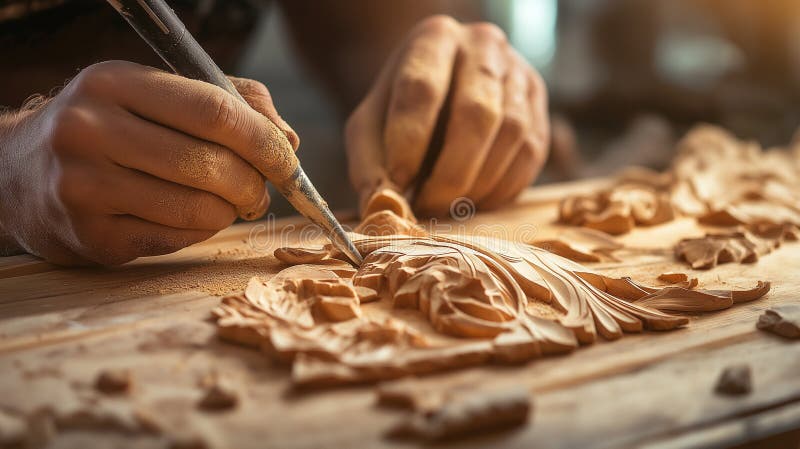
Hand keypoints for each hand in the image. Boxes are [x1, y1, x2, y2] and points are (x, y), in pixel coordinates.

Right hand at [0, 61, 297, 264]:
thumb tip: (287, 141)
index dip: (263, 140)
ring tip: (228, 203)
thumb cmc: (109, 128)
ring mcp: (84, 188)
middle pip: (209, 164)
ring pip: (198, 209)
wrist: (21, 173)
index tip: (287, 159)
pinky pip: (176, 239)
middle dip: (253, 184)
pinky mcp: (91, 237)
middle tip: (260, 191)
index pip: (212, 111)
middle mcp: (89, 131)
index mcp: (112, 82)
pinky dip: (200, 231)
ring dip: (230, 212)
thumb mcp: (156, 95)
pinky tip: (191, 217)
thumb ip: (230, 103)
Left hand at [346, 15, 548, 216]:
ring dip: (478, 184)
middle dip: (451, 173)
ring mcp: (518, 72)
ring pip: (511, 135)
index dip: (409, 140)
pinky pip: (531, 153)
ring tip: (449, 206)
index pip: (422, 89)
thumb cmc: (400, 113)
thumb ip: (369, 166)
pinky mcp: (539, 103)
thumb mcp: (369, 129)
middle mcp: (483, 45)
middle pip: (476, 113)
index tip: (399, 181)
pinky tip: (475, 200)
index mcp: (433, 38)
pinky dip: (502, 188)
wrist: (443, 92)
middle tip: (429, 206)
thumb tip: (382, 206)